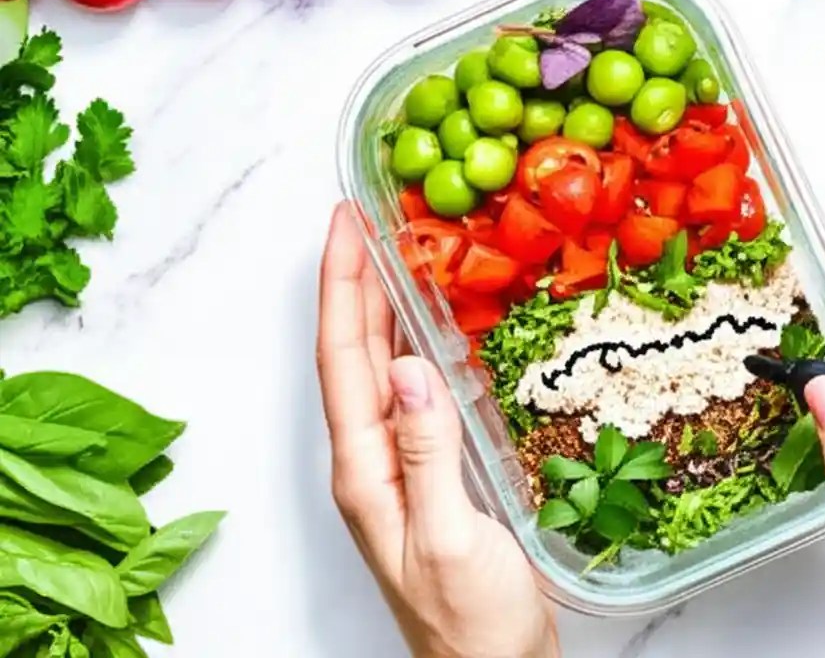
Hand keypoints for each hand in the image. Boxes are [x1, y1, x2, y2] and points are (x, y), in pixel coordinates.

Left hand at [316, 203, 558, 657]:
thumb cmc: (471, 625)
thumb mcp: (449, 540)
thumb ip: (427, 455)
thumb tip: (408, 370)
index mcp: (366, 471)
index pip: (342, 360)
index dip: (342, 286)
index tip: (345, 224)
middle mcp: (372, 463)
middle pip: (353, 355)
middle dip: (355, 282)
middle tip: (371, 218)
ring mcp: (399, 469)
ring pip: (382, 370)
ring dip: (382, 308)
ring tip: (398, 254)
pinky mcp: (430, 477)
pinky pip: (415, 394)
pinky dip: (418, 348)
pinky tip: (436, 332)